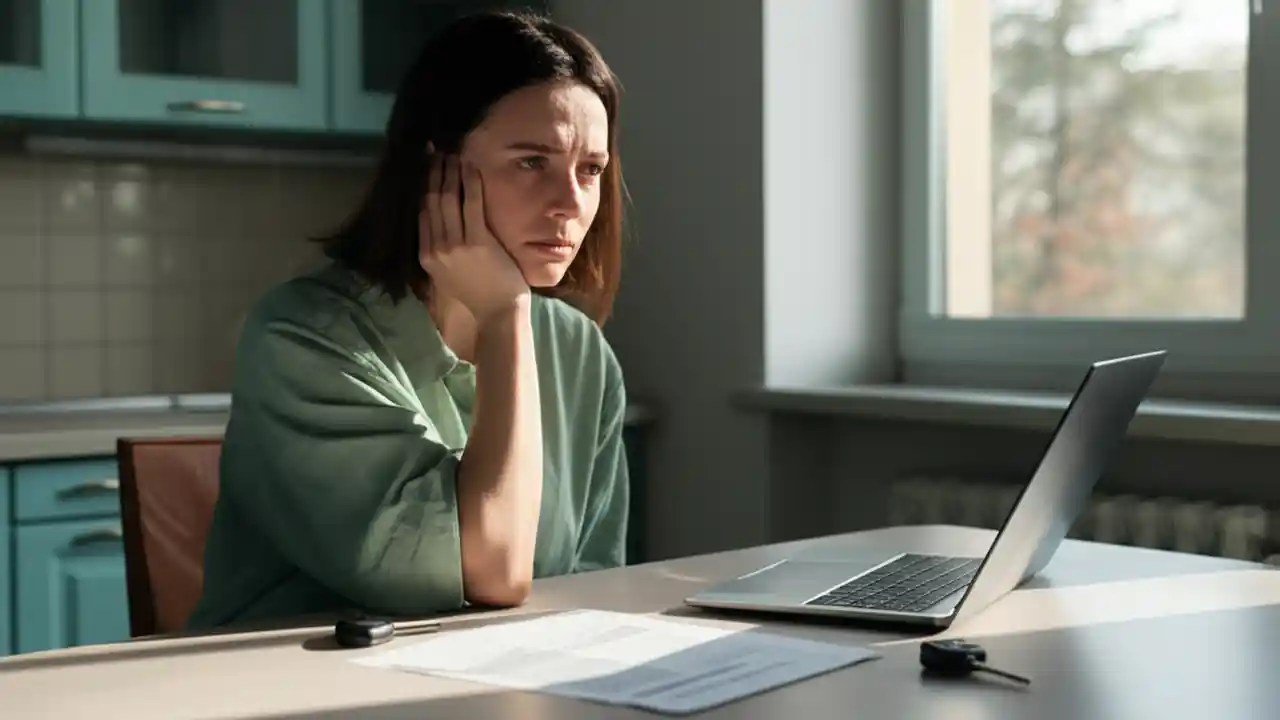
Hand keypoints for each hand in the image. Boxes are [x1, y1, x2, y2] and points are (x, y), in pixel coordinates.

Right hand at [419, 154, 529, 325]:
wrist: (497, 313)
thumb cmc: (477, 295)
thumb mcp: (446, 275)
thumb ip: (438, 252)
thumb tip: (437, 227)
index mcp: (426, 256)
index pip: (422, 212)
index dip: (424, 186)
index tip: (427, 167)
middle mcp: (436, 248)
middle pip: (432, 200)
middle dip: (434, 172)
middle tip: (437, 151)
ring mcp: (456, 245)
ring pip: (449, 199)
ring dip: (450, 172)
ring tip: (453, 154)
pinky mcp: (478, 243)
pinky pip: (472, 204)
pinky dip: (470, 182)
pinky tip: (471, 167)